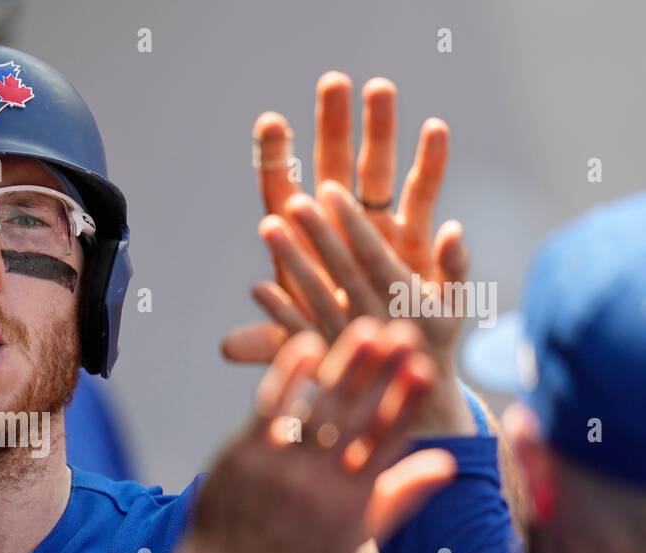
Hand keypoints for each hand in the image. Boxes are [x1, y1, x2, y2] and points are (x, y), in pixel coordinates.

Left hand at [175, 320, 456, 552]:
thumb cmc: (301, 548)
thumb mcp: (357, 532)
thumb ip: (402, 494)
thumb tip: (449, 462)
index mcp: (351, 501)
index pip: (384, 444)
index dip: (405, 405)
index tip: (426, 369)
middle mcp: (318, 485)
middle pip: (355, 420)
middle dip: (381, 375)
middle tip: (404, 331)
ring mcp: (279, 469)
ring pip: (318, 409)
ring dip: (345, 367)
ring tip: (367, 329)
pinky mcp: (244, 455)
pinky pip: (270, 408)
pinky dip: (289, 375)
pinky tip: (307, 343)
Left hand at [225, 72, 452, 362]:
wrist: (378, 358)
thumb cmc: (327, 344)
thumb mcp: (297, 345)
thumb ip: (268, 339)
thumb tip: (226, 349)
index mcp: (301, 245)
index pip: (283, 191)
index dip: (275, 159)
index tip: (269, 121)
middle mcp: (336, 227)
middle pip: (332, 166)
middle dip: (333, 125)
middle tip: (333, 82)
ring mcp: (376, 227)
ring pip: (379, 169)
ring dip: (382, 129)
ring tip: (382, 88)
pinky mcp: (412, 238)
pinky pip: (423, 195)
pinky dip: (431, 163)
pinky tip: (436, 129)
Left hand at [255, 181, 474, 434]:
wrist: (417, 407)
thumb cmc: (436, 340)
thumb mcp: (455, 306)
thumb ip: (455, 266)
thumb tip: (452, 228)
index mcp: (406, 300)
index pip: (373, 253)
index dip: (351, 223)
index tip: (328, 190)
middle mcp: (375, 318)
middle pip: (340, 270)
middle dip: (317, 234)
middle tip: (293, 200)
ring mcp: (347, 341)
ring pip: (315, 296)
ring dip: (291, 263)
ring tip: (266, 226)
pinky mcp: (327, 360)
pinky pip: (300, 334)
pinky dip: (278, 314)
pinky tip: (256, 287)